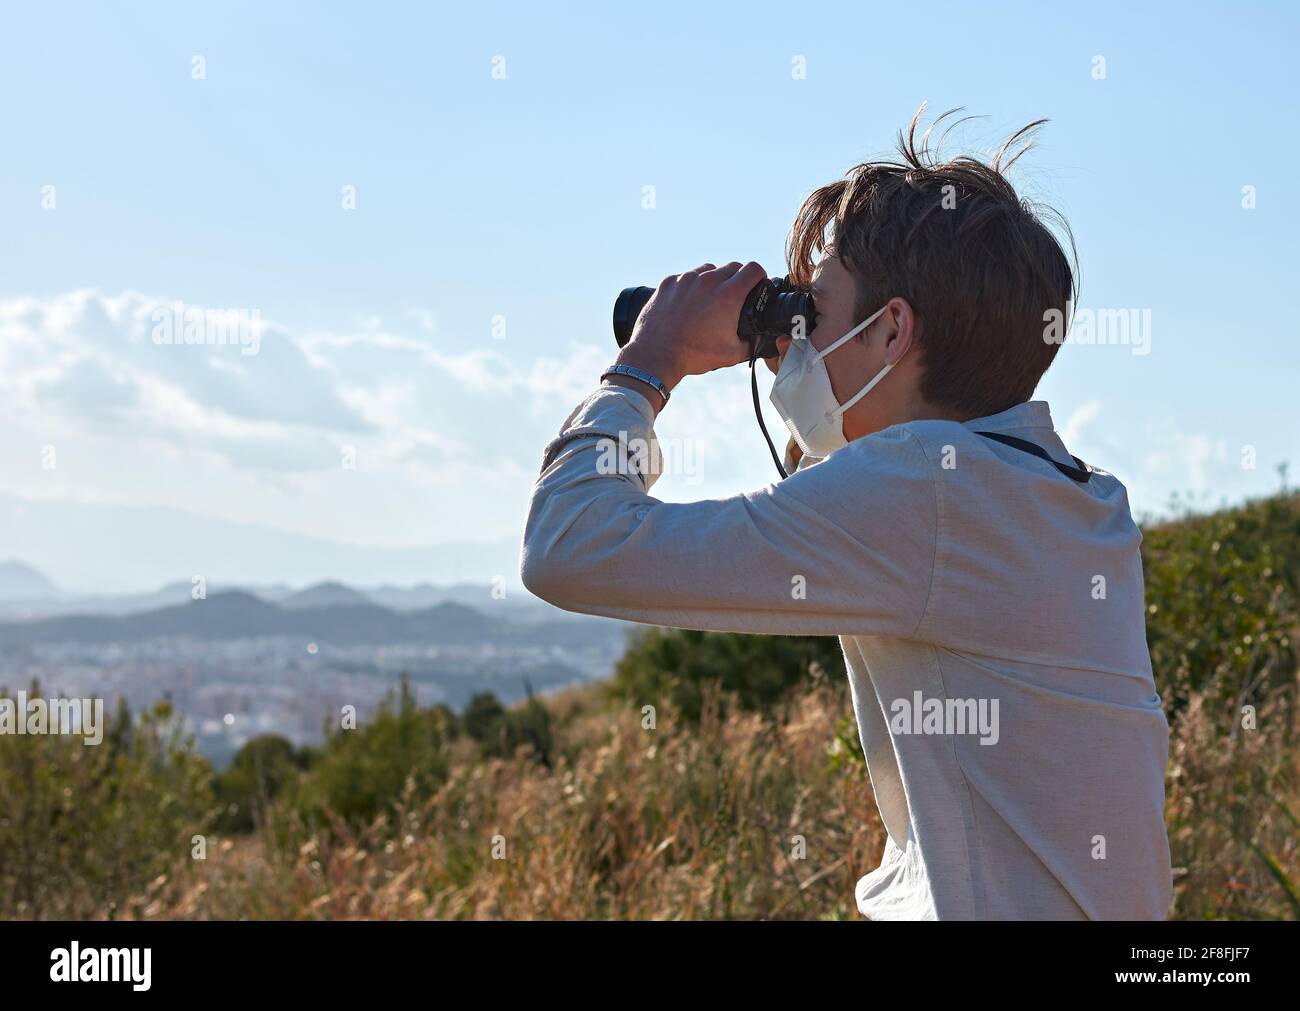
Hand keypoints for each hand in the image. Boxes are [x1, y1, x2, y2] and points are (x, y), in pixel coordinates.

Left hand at [614, 261, 766, 394]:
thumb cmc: (694, 355)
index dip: (759, 275)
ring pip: (708, 270)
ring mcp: (686, 279)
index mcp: (728, 294)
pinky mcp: (668, 282)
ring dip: (714, 280)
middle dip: (738, 278)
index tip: (757, 283)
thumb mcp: (732, 354)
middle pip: (732, 267)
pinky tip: (688, 304)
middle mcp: (708, 281)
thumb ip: (753, 344)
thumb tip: (761, 339)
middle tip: (734, 296)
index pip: (753, 269)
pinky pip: (686, 277)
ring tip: (710, 300)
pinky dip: (691, 287)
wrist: (656, 355)